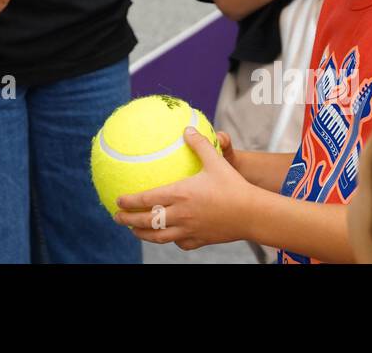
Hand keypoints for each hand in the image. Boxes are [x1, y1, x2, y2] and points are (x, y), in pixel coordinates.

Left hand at [112, 128, 258, 250]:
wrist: (253, 214)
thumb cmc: (234, 186)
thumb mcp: (216, 161)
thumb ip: (199, 144)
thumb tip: (187, 129)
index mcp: (180, 194)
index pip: (146, 200)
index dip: (129, 201)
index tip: (117, 200)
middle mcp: (181, 215)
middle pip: (147, 222)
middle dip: (128, 220)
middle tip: (117, 217)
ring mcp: (189, 230)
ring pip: (159, 237)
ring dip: (144, 234)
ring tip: (135, 231)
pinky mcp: (200, 240)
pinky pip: (180, 243)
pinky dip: (171, 240)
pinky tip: (169, 236)